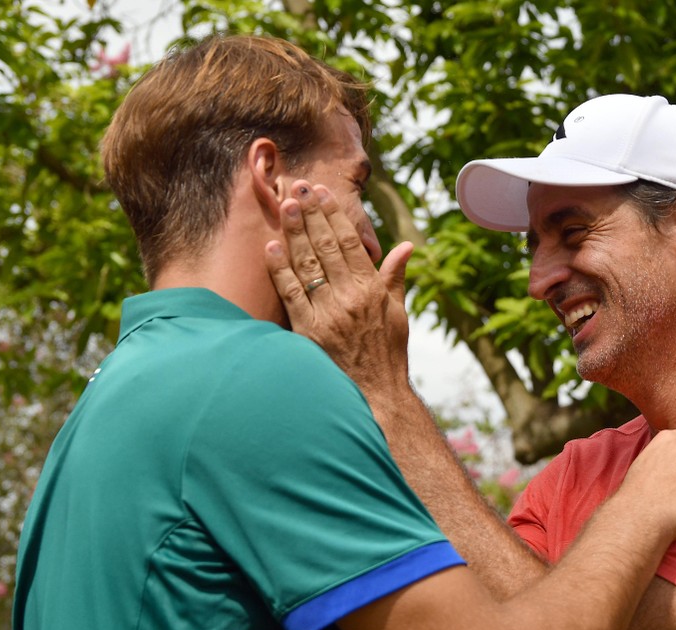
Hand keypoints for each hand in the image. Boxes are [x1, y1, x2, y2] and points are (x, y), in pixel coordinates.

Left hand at [264, 181, 414, 396]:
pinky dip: (280, 269)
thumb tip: (404, 247)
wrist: (376, 395)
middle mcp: (350, 297)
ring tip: (283, 205)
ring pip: (308, 263)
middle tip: (297, 187)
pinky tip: (271, 247)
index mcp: (372, 290)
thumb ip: (396, 277)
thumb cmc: (387, 355)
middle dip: (310, 213)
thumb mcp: (398, 313)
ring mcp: (328, 313)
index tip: (321, 193)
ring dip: (294, 232)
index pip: (350, 242)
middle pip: (326, 245)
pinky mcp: (308, 331)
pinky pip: (291, 293)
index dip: (334, 214)